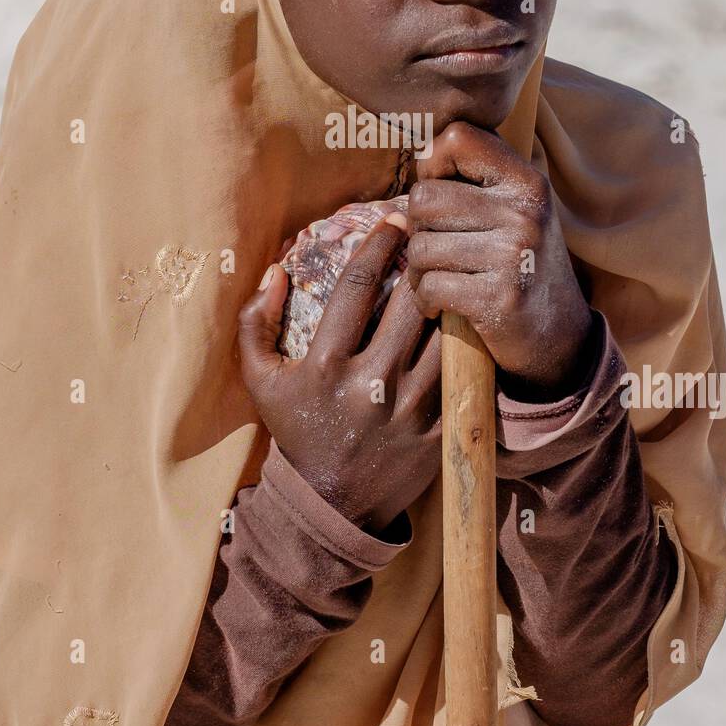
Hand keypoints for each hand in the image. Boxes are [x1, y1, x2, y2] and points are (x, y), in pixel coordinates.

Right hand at [238, 216, 441, 535]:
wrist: (333, 507)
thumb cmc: (296, 432)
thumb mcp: (261, 382)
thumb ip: (256, 323)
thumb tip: (275, 270)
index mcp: (324, 367)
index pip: (356, 288)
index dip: (378, 244)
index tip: (394, 219)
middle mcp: (370, 385)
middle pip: (410, 303)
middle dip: (425, 257)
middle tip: (436, 229)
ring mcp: (409, 409)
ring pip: (444, 334)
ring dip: (452, 294)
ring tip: (457, 265)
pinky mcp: (439, 429)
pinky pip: (461, 371)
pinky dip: (467, 338)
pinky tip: (469, 312)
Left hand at [405, 121, 596, 397]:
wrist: (559, 334)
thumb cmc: (520, 262)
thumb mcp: (514, 209)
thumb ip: (476, 177)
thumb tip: (418, 152)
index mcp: (527, 181)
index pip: (455, 138)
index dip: (432, 165)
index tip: (441, 193)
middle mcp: (525, 212)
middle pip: (424, 198)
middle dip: (419, 227)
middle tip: (438, 246)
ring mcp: (514, 255)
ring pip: (420, 246)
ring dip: (419, 269)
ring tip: (440, 276)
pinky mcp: (499, 298)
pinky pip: (429, 287)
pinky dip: (425, 300)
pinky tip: (440, 304)